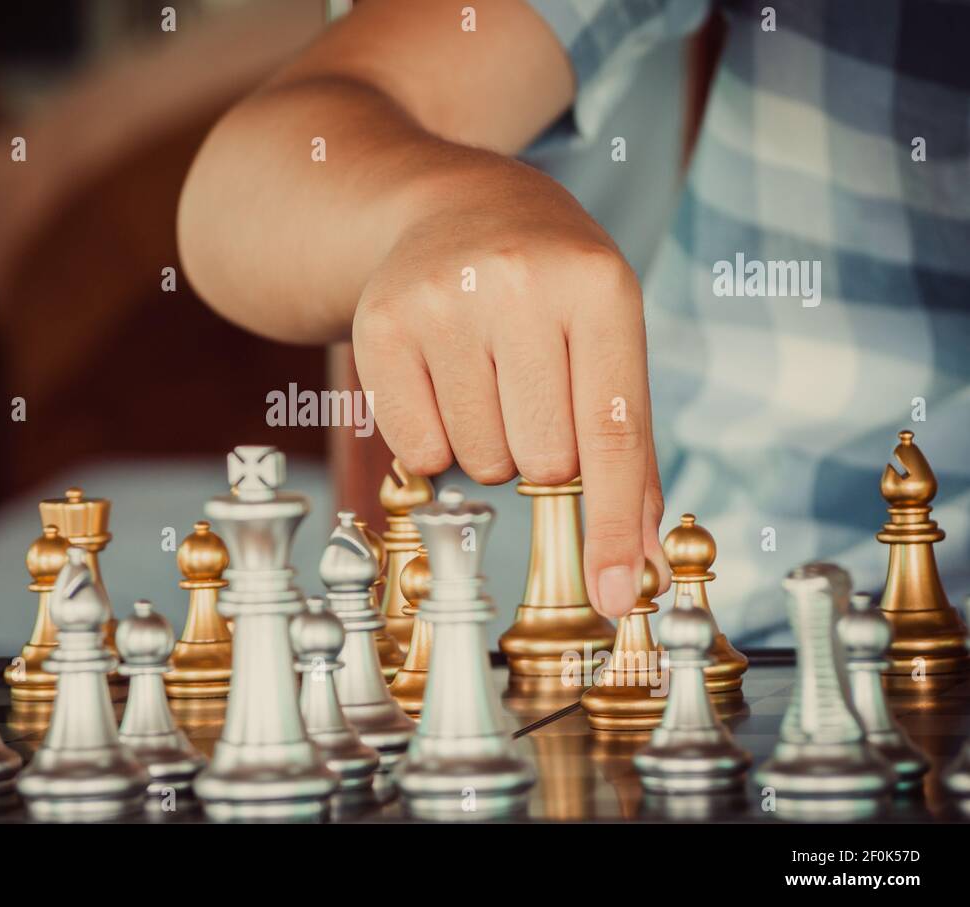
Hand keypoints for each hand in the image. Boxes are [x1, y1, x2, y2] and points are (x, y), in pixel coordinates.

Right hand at [353, 158, 667, 616]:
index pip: (612, 432)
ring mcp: (442, 302)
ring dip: (488, 445)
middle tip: (529, 392)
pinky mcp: (381, 325)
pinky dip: (435, 441)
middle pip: (543, 460)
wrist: (450, 205)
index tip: (615, 593)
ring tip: (483, 374)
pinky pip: (419, 451)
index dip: (615, 522)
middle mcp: (519, 283)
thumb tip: (632, 563)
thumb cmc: (544, 284)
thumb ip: (624, 443)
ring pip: (480, 461)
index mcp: (598, 284)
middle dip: (542, 454)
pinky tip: (440, 380)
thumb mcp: (603, 329)